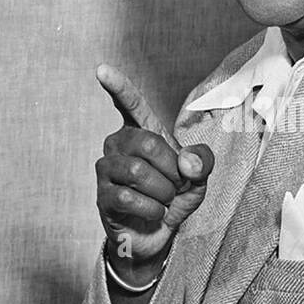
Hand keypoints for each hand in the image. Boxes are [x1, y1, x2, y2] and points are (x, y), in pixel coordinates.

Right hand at [95, 63, 214, 274]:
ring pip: (137, 172)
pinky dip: (151, 209)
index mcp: (141, 132)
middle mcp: (118, 144)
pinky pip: (128, 198)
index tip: (101, 70)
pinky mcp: (102, 196)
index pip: (129, 105)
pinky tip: (152, 212)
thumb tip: (187, 162)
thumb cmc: (174, 197)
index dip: (118, 88)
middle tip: (176, 185)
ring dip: (162, 191)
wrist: (159, 234)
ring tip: (164, 200)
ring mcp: (106, 169)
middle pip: (148, 143)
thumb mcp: (199, 176)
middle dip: (172, 169)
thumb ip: (202, 161)